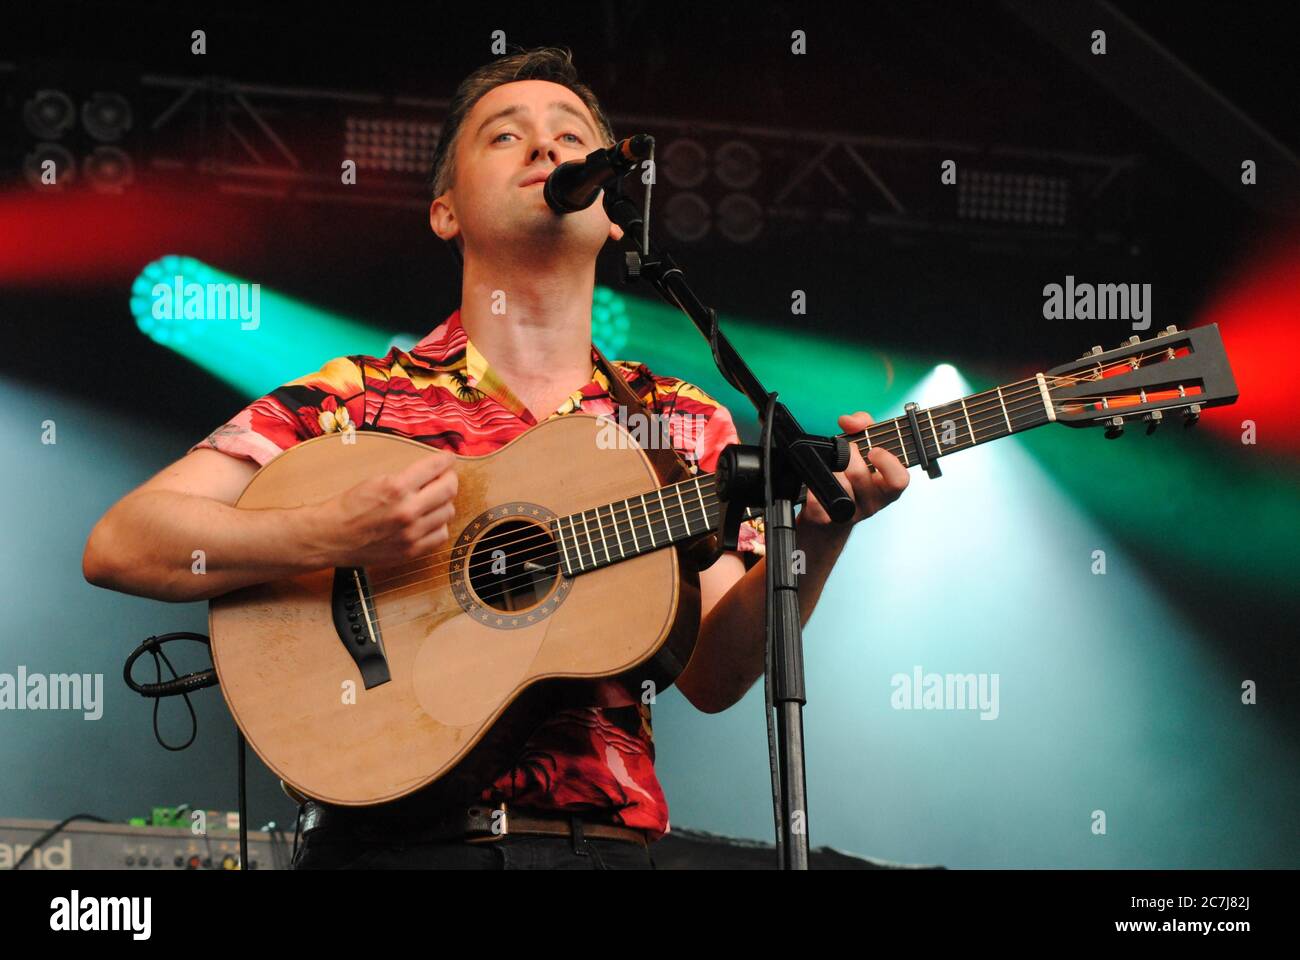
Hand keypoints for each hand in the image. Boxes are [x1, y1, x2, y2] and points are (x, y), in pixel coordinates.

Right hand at [309, 451, 457, 566]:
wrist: (331, 537)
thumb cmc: (349, 507)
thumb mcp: (376, 480)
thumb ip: (407, 476)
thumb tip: (432, 469)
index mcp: (396, 487)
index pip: (435, 467)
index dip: (445, 460)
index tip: (448, 459)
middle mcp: (407, 510)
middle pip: (449, 490)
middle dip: (449, 479)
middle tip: (445, 477)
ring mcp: (411, 533)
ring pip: (448, 512)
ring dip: (443, 504)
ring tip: (432, 501)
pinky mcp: (411, 550)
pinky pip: (441, 535)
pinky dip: (438, 526)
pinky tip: (428, 521)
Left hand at [798, 412, 908, 528]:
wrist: (828, 515)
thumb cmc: (850, 476)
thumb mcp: (863, 447)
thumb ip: (862, 425)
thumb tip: (849, 421)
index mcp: (887, 487)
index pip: (899, 480)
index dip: (888, 463)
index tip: (874, 451)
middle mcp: (873, 503)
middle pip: (860, 475)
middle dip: (848, 456)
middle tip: (845, 452)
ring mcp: (851, 514)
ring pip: (840, 486)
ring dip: (832, 470)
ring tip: (832, 467)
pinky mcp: (827, 520)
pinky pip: (819, 501)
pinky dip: (814, 487)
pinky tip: (816, 483)